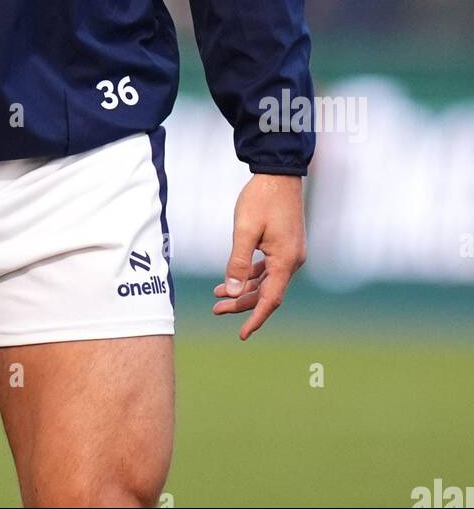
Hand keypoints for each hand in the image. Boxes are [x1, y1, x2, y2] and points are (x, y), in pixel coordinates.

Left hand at [213, 173, 306, 338]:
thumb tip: (232, 291)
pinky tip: (235, 277)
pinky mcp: (286, 244)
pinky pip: (269, 268)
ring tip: (218, 294)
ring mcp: (290, 253)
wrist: (278, 173)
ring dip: (244, 289)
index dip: (255, 318)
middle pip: (267, 292)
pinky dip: (252, 275)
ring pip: (267, 281)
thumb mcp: (245, 231)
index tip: (241, 334)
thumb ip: (238, 263)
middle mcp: (292, 261)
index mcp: (286, 261)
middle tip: (216, 309)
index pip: (270, 300)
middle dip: (242, 303)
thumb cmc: (261, 199)